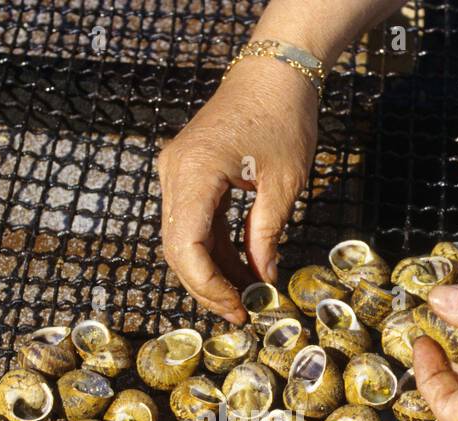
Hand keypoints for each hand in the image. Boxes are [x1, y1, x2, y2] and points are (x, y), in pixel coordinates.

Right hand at [158, 57, 317, 323]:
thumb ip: (267, 233)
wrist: (273, 71)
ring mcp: (175, 172)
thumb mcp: (284, 182)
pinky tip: (242, 270)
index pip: (185, 247)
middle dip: (207, 286)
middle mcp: (174, 173)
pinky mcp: (186, 174)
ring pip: (182, 240)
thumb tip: (262, 279)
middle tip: (242, 312)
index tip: (239, 307)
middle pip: (177, 249)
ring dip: (212, 271)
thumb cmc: (284, 117)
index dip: (209, 285)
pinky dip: (215, 249)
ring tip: (247, 296)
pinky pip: (193, 223)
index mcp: (193, 172)